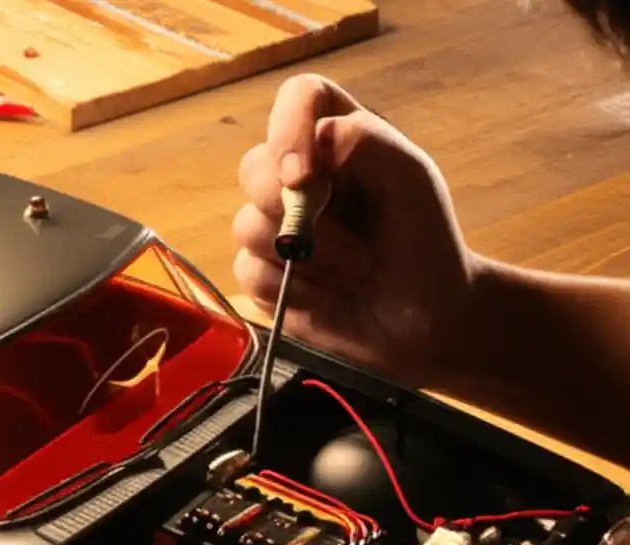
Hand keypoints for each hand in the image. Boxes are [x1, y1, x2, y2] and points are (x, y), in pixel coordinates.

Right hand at [232, 73, 485, 388]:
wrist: (427, 317)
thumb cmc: (424, 240)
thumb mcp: (411, 177)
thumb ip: (362, 140)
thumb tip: (307, 146)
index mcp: (336, 137)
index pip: (297, 97)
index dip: (288, 127)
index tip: (302, 175)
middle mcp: (298, 174)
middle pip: (254, 167)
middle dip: (295, 212)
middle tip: (351, 246)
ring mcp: (275, 224)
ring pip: (247, 226)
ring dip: (309, 259)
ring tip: (355, 272)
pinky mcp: (262, 271)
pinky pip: (248, 273)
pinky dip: (295, 289)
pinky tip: (329, 296)